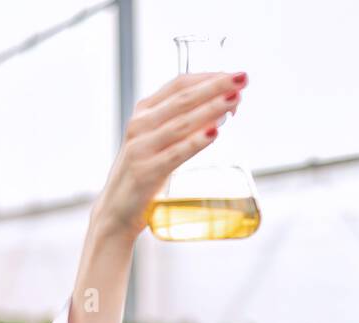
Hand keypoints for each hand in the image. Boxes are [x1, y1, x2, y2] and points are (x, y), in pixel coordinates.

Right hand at [91, 70, 247, 241]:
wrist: (116, 211)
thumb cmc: (143, 175)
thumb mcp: (158, 142)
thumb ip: (182, 125)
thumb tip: (222, 110)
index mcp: (144, 112)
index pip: (179, 84)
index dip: (209, 77)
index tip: (234, 76)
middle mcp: (141, 125)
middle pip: (183, 99)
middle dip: (216, 86)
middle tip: (242, 79)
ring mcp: (142, 148)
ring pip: (182, 123)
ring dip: (211, 109)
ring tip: (235, 101)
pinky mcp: (146, 172)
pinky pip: (176, 153)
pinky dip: (196, 141)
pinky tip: (215, 133)